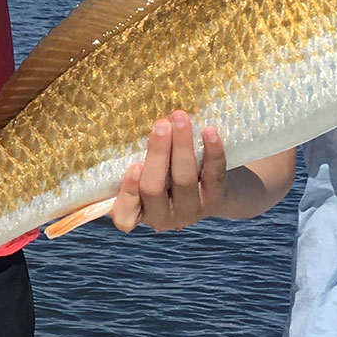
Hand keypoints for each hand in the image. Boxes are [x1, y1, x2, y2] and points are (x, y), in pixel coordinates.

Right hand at [109, 111, 226, 232]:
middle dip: (158, 154)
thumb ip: (132, 160)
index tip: (134, 166)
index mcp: (137, 212)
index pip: (125, 215)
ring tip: (180, 119)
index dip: (128, 192)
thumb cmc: (160, 174)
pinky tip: (209, 131)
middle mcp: (162, 217)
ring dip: (182, 146)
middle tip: (160, 125)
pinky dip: (212, 153)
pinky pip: (213, 176)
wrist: (204, 189)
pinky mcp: (214, 199)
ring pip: (184, 180)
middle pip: (154, 189)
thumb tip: (122, 124)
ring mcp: (189, 210)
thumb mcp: (141, 174)